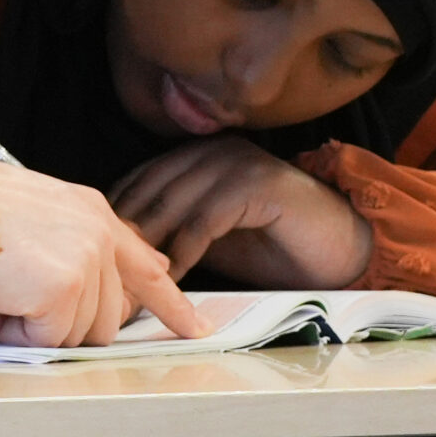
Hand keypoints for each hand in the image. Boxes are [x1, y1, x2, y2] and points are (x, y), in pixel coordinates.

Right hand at [0, 157, 209, 346]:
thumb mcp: (31, 230)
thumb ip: (75, 258)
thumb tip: (101, 304)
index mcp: (90, 214)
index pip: (144, 266)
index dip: (170, 303)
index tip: (193, 326)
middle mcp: (98, 233)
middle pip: (107, 318)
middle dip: (65, 323)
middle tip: (17, 293)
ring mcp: (86, 260)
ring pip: (79, 335)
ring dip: (36, 326)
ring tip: (3, 286)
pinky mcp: (65, 287)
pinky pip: (49, 340)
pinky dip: (17, 332)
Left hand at [110, 137, 373, 289]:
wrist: (341, 250)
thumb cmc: (273, 248)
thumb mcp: (210, 239)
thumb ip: (170, 235)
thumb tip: (119, 259)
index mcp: (195, 156)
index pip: (137, 182)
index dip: (114, 221)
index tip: (95, 260)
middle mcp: (211, 151)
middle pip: (149, 191)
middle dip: (125, 237)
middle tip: (107, 280)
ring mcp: (235, 162)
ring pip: (172, 204)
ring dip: (149, 249)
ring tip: (132, 285)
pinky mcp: (256, 183)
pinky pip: (205, 220)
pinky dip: (184, 252)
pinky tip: (174, 280)